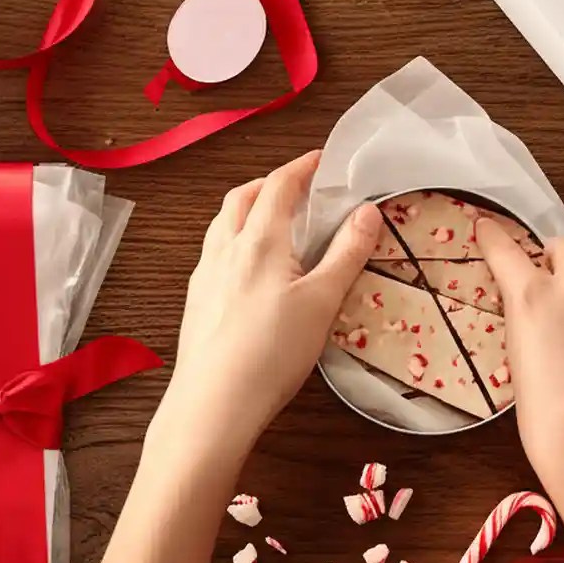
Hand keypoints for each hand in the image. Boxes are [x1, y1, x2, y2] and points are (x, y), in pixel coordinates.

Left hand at [156, 150, 383, 448]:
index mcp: (258, 240)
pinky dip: (233, 242)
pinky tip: (247, 268)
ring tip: (271, 221)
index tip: (321, 159)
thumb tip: (367, 212)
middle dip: (270, 183)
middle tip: (297, 187)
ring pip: (222, 224)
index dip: (302, 166)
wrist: (213, 404)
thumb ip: (347, 253)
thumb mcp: (323, 301)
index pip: (280, 185)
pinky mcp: (196, 303)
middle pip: (242, 197)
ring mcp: (205, 276)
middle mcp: (224, 249)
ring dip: (247, 210)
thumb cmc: (271, 352)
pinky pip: (213, 254)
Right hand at [475, 219, 563, 478]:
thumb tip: (537, 304)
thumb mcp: (516, 351)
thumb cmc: (544, 407)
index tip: (489, 228)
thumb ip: (526, 316)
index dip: (495, 236)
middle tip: (558, 285)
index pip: (506, 250)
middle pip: (563, 246)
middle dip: (558, 261)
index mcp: (530, 295)